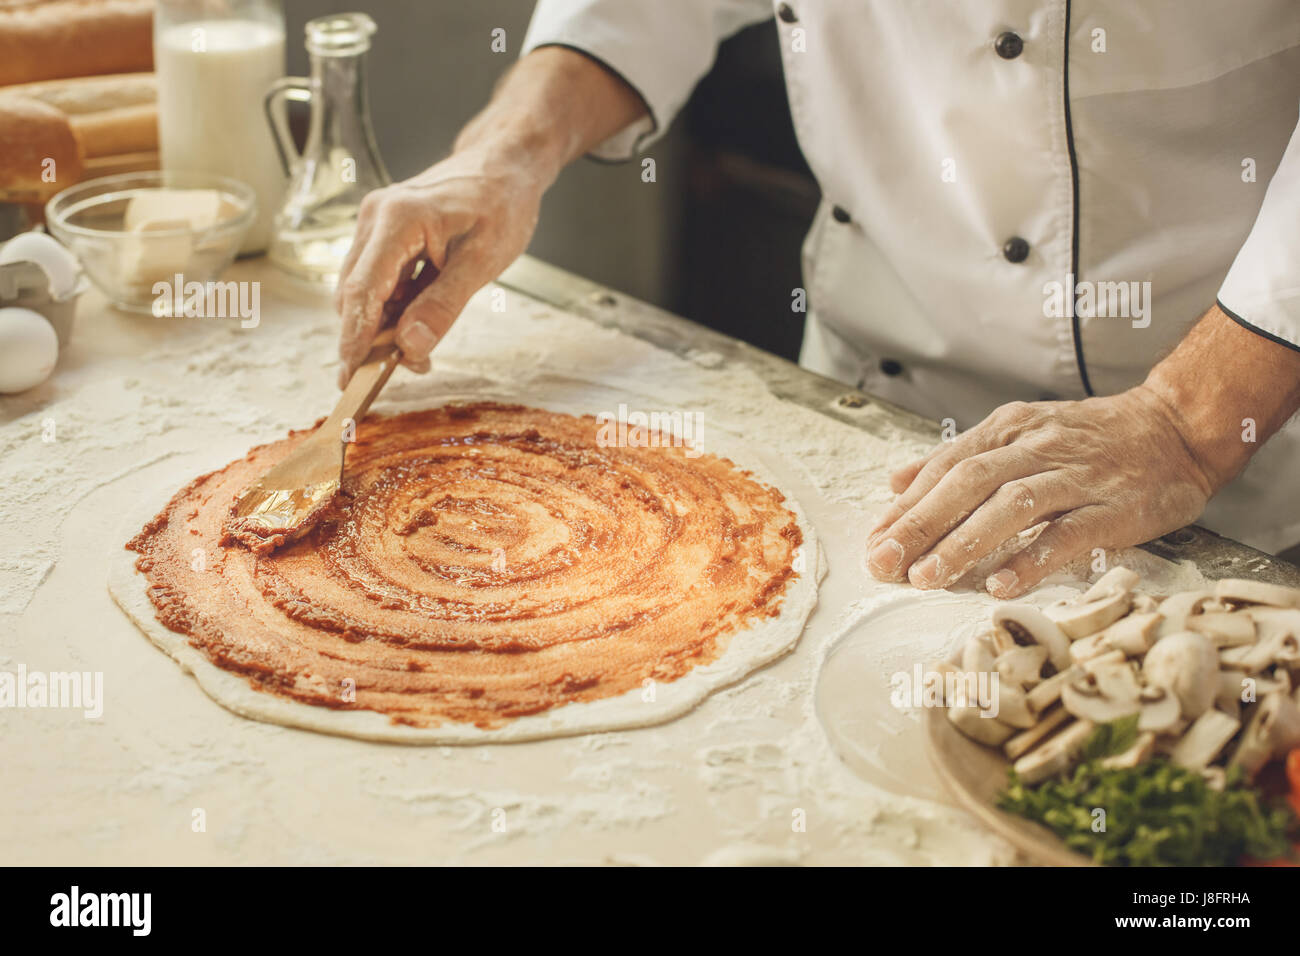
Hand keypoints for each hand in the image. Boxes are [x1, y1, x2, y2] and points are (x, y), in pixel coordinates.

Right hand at [334, 147, 546, 384]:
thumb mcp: (483, 261)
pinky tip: (418, 326)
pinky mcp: (384, 235)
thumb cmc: (501, 204)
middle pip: (354, 294)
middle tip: (410, 368)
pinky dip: (393, 310)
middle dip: (372, 339)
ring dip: (384, 327)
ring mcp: (376, 225)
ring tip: (420, 353)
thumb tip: (410, 346)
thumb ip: (444, 305)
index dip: (355, 339)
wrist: (504, 166)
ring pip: (363, 292)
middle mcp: (375, 218)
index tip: (352, 378)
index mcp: (397, 219)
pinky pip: (378, 282)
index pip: (362, 290)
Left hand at [865, 387, 1216, 597]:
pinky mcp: (1113, 506)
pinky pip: (1068, 534)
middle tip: (883, 563)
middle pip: (967, 483)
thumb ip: (957, 459)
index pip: (945, 467)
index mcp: (1007, 431)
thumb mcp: (1017, 434)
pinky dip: (1032, 558)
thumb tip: (896, 482)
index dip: (906, 506)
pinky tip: (1001, 584)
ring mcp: (1076, 476)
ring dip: (964, 543)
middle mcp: (1035, 448)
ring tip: (927, 578)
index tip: (873, 542)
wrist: (1176, 428)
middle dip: (920, 525)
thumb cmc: (1089, 440)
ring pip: (1010, 506)